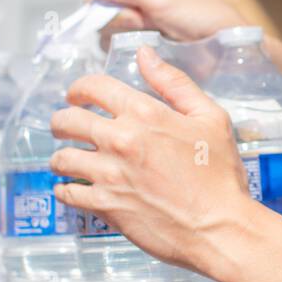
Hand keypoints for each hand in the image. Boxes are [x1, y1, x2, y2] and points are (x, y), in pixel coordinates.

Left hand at [49, 44, 255, 281]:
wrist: (219, 227)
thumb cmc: (220, 175)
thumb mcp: (210, 118)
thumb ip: (174, 83)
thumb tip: (145, 54)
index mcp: (144, 113)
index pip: (94, 87)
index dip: (79, 87)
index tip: (76, 95)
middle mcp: (120, 140)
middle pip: (67, 120)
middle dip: (61, 121)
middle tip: (64, 126)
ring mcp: (109, 175)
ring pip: (62, 157)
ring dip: (60, 156)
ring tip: (66, 159)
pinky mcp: (105, 206)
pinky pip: (67, 193)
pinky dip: (64, 189)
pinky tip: (69, 188)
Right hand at [71, 0, 241, 46]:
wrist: (225, 43)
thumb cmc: (198, 14)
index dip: (104, 0)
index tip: (125, 11)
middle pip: (101, 6)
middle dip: (119, 18)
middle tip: (144, 21)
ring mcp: (141, 12)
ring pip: (109, 25)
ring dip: (126, 31)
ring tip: (151, 31)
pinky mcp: (145, 33)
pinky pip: (121, 39)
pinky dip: (131, 42)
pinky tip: (148, 42)